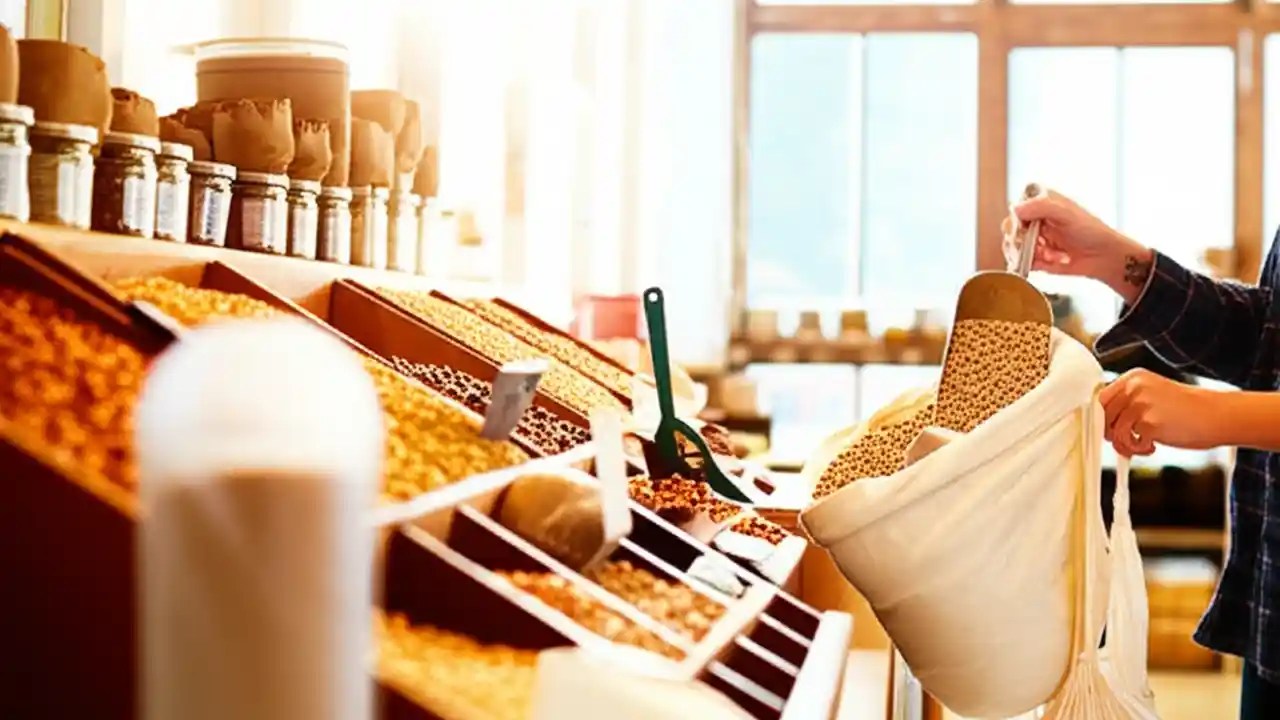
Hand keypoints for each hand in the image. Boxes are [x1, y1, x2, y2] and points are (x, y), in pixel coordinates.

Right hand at [1002, 190, 1153, 304]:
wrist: (1104, 257)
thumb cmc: (1091, 231)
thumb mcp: (1066, 213)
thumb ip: (1041, 206)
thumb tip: (1016, 210)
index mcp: (1042, 204)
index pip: (1016, 208)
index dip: (1017, 219)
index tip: (1024, 227)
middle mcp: (1036, 220)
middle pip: (1011, 229)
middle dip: (1020, 239)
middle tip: (1034, 244)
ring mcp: (1035, 240)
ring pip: (1014, 247)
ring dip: (1030, 252)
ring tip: (1050, 254)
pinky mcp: (1037, 257)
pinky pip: (1023, 262)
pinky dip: (1035, 263)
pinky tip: (1052, 261)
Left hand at [1100, 369, 1220, 455]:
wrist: (1217, 414)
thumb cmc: (1188, 409)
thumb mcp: (1153, 395)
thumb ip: (1129, 403)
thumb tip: (1103, 422)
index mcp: (1134, 377)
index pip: (1101, 398)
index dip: (1102, 417)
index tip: (1108, 428)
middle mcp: (1134, 387)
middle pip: (1103, 415)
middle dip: (1111, 432)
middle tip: (1126, 439)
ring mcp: (1141, 404)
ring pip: (1114, 432)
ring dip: (1126, 443)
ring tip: (1144, 443)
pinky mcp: (1149, 423)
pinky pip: (1130, 443)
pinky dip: (1139, 449)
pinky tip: (1153, 445)